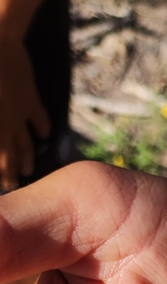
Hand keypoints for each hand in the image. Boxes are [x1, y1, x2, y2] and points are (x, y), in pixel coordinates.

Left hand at [0, 38, 48, 190]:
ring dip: (26, 158)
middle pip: (8, 157)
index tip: (3, 184)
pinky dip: (43, 129)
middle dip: (9, 174)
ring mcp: (19, 112)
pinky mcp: (30, 97)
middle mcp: (5, 125)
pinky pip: (39, 119)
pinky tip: (45, 135)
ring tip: (28, 170)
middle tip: (12, 186)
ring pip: (24, 143)